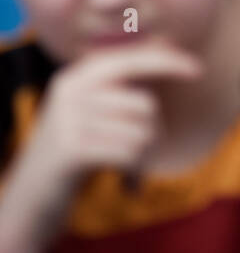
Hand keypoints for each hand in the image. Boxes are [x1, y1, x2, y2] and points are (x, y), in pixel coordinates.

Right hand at [0, 43, 202, 246]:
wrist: (30, 200)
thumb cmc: (74, 154)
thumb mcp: (89, 113)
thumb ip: (119, 88)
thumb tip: (168, 52)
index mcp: (75, 76)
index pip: (131, 59)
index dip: (167, 61)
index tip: (198, 69)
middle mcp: (69, 91)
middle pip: (144, 103)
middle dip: (153, 130)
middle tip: (139, 150)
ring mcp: (67, 119)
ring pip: (141, 131)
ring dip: (144, 154)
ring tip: (124, 164)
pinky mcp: (71, 149)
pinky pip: (129, 153)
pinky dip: (135, 169)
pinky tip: (123, 179)